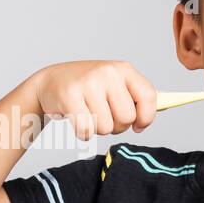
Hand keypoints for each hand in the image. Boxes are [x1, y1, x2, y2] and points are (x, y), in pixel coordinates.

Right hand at [31, 60, 157, 140]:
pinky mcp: (70, 97)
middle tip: (104, 117)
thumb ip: (134, 97)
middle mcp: (107, 73)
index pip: (148, 97)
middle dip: (117, 126)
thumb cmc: (87, 87)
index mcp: (123, 69)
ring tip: (89, 115)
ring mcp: (88, 83)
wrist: (51, 81)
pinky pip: (86, 131)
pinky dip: (82, 133)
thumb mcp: (113, 84)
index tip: (139, 126)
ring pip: (106, 128)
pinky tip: (77, 120)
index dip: (147, 117)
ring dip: (98, 130)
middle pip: (127, 119)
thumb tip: (152, 116)